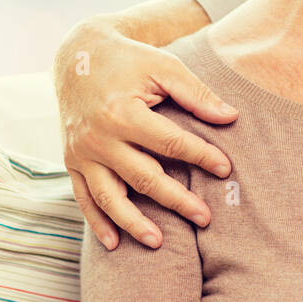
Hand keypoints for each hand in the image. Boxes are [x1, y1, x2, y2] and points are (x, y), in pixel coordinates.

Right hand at [55, 20, 237, 249]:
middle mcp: (98, 138)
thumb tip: (231, 117)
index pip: (170, 142)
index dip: (201, 156)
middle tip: (206, 218)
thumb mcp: (164, 67)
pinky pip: (83, 198)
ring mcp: (81, 153)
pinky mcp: (71, 162)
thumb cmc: (130, 61)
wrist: (79, 57)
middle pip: (143, 177)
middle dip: (176, 201)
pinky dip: (98, 222)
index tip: (226, 169)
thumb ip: (197, 94)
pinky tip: (114, 244)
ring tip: (159, 243)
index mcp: (122, 112)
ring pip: (109, 197)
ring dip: (133, 223)